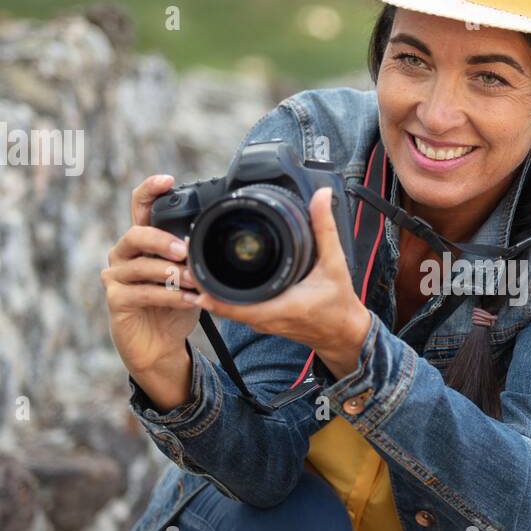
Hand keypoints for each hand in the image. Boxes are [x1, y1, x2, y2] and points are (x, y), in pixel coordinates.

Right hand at [103, 174, 201, 377]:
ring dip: (172, 274)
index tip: (168, 180)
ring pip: (141, 265)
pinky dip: (170, 296)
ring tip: (195, 282)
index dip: (150, 190)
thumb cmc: (174, 305)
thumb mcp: (189, 276)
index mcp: (142, 241)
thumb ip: (193, 257)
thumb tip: (208, 242)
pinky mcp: (115, 300)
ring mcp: (115, 277)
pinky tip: (189, 300)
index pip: (139, 207)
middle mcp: (124, 254)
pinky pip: (142, 292)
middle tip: (185, 251)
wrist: (160, 346)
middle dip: (162, 240)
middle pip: (136, 233)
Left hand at [191, 187, 371, 378]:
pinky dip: (222, 295)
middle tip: (187, 255)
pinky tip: (215, 277)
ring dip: (209, 289)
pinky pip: (234, 309)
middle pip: (219, 304)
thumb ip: (324, 228)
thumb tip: (319, 196)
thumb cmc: (339, 304)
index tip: (193, 267)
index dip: (207, 288)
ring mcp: (260, 322)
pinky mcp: (261, 321)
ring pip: (224, 308)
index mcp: (277, 307)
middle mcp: (263, 319)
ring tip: (195, 262)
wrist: (343, 333)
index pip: (230, 304)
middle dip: (201, 282)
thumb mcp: (334, 263)